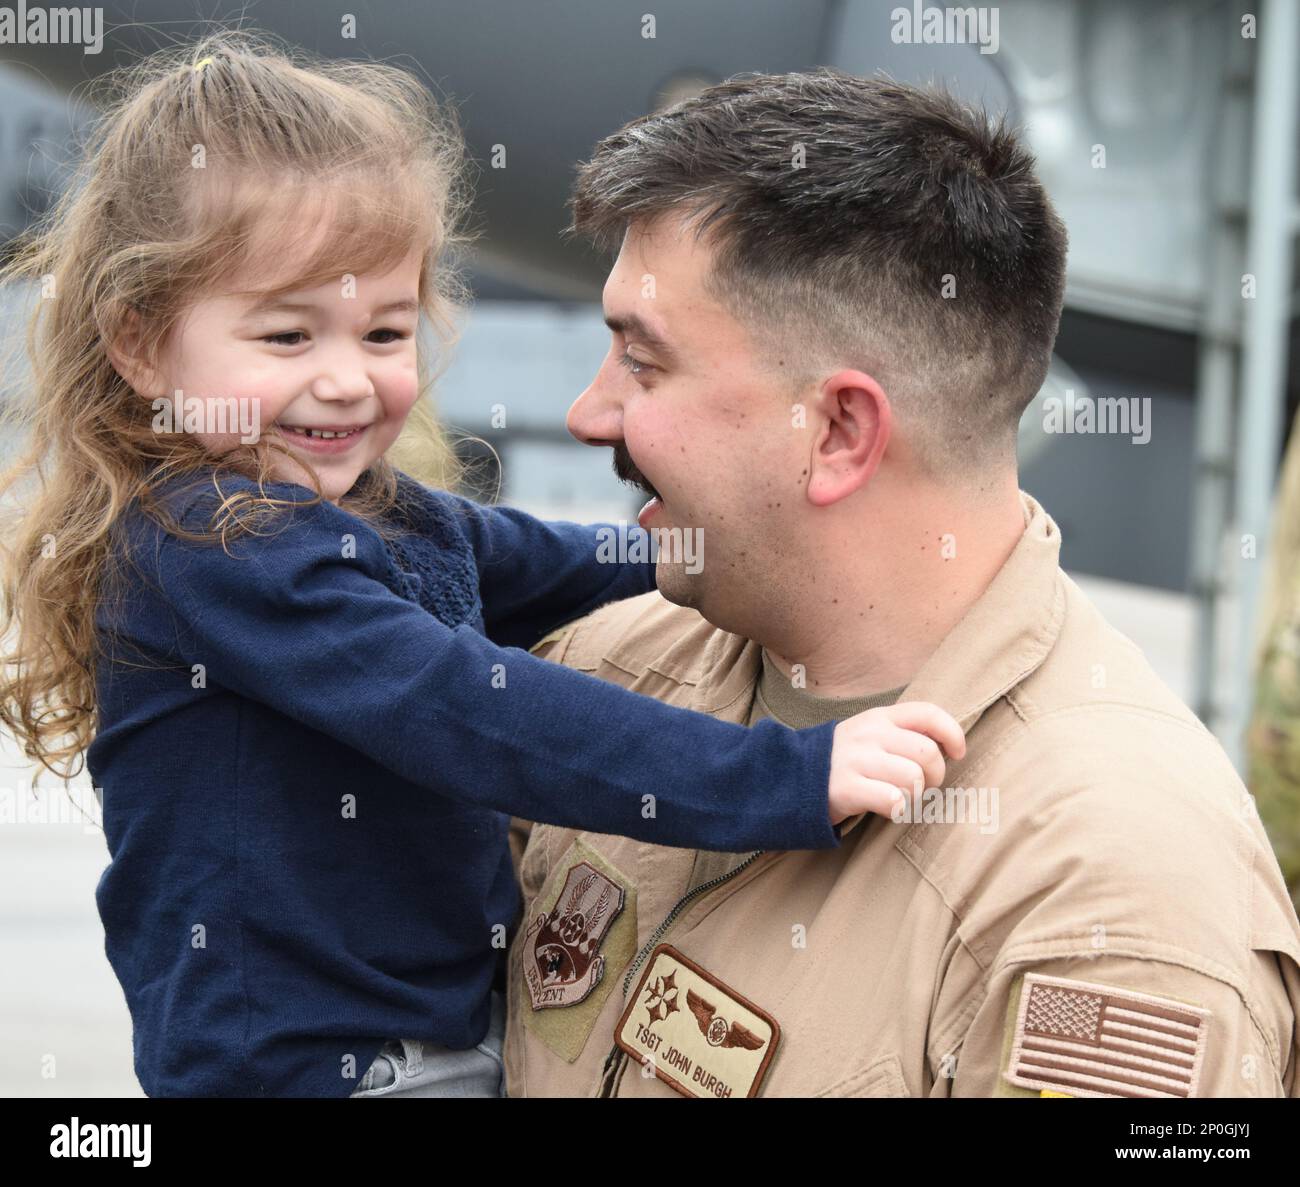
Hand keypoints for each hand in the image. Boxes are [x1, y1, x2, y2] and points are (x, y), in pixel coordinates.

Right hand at [828, 701, 965, 824]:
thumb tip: (948, 748)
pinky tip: (885, 808)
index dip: (952, 733)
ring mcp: (856, 760)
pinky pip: (893, 801)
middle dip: (935, 776)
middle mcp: (869, 734)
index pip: (928, 713)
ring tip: (900, 798)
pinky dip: (897, 810)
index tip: (958, 753)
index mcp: (879, 718)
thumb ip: (903, 734)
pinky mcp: (846, 788)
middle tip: (921, 786)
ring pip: (913, 778)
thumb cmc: (845, 760)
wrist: (794, 778)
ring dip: (914, 796)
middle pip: (927, 753)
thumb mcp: (870, 735)